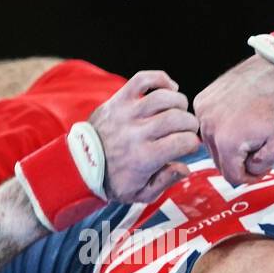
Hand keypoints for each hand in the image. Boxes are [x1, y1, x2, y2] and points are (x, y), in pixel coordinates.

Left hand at [89, 70, 199, 202]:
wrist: (80, 165)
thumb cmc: (113, 181)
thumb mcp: (140, 194)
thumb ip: (166, 182)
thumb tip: (185, 168)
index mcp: (145, 157)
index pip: (183, 142)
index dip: (193, 144)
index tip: (190, 147)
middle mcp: (137, 133)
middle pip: (178, 118)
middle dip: (191, 124)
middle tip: (188, 130)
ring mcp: (127, 113)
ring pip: (164, 97)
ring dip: (180, 104)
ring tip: (179, 112)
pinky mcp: (119, 99)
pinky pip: (144, 79)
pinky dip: (161, 79)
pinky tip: (170, 88)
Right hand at [193, 55, 273, 183]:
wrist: (273, 70)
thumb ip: (262, 167)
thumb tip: (245, 171)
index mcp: (226, 142)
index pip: (232, 177)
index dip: (250, 176)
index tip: (262, 163)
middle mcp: (207, 129)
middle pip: (220, 163)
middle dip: (240, 160)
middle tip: (258, 145)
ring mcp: (202, 114)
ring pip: (212, 146)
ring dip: (229, 144)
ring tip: (248, 129)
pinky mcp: (201, 102)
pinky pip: (208, 127)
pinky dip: (221, 127)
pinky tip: (237, 117)